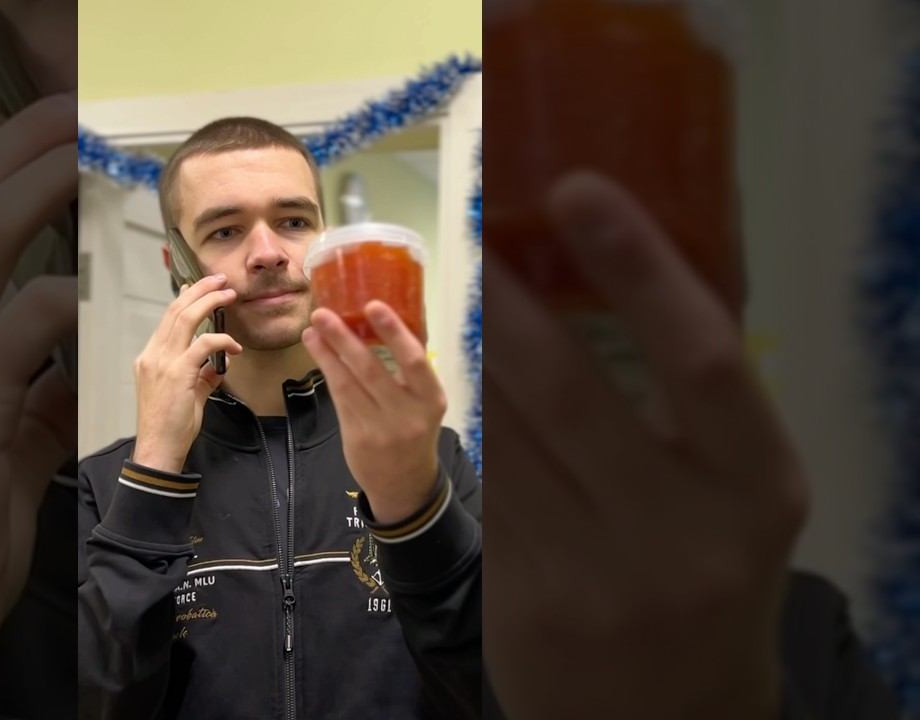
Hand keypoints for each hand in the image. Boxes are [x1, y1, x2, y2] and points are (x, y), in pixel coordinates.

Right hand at [131, 275, 242, 472]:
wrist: (158, 449)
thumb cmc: (170, 426)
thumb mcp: (187, 396)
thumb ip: (201, 377)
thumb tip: (217, 367)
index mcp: (150, 357)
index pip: (168, 318)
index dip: (186, 298)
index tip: (202, 287)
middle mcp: (153, 355)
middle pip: (176, 310)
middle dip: (200, 290)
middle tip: (221, 281)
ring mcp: (162, 362)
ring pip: (185, 318)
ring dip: (209, 302)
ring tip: (228, 294)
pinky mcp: (177, 373)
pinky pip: (203, 345)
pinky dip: (221, 340)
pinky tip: (234, 346)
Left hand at [301, 303, 445, 523]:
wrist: (405, 483)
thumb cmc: (413, 429)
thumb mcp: (423, 403)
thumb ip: (408, 372)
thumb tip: (379, 321)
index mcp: (432, 399)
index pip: (414, 360)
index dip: (393, 331)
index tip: (373, 305)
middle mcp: (408, 414)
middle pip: (370, 370)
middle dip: (343, 338)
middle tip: (323, 313)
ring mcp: (381, 428)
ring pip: (347, 384)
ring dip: (326, 353)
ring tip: (312, 329)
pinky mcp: (357, 437)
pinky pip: (339, 398)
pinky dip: (327, 372)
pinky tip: (317, 352)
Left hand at [483, 171, 807, 718]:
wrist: (667, 714)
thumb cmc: (710, 570)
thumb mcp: (736, 495)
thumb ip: (694, 408)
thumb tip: (613, 270)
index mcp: (756, 488)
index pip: (702, 357)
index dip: (638, 265)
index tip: (580, 188)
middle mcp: (679, 531)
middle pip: (568, 389)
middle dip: (510, 300)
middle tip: (482, 226)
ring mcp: (595, 573)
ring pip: (508, 432)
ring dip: (478, 350)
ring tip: (469, 288)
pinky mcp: (523, 600)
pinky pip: (485, 486)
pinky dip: (471, 421)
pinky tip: (462, 378)